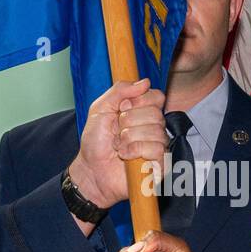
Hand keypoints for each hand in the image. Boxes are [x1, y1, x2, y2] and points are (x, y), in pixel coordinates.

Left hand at [69, 78, 166, 208]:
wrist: (91, 169)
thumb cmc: (95, 142)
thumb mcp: (100, 109)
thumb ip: (119, 91)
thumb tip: (145, 82)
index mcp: (142, 111)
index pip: (157, 96)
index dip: (139, 101)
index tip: (121, 109)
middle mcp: (153, 127)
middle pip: (155, 113)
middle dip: (129, 122)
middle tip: (117, 132)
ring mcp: (157, 145)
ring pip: (156, 131)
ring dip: (129, 138)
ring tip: (119, 146)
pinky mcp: (159, 163)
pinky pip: (157, 149)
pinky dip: (135, 150)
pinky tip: (125, 155)